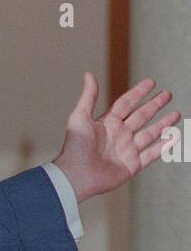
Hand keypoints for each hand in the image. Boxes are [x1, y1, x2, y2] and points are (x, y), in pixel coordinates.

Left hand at [52, 72, 178, 202]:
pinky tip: (175, 137)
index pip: (126, 103)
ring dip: (163, 124)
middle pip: (141, 116)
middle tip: (167, 94)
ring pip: (150, 134)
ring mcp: (126, 151)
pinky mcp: (131, 166)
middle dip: (154, 105)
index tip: (151, 82)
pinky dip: (164, 146)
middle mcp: (118, 135)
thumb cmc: (74, 147)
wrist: (75, 176)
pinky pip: (152, 154)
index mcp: (107, 123)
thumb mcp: (80, 117)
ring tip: (176, 114)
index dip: (138, 92)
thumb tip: (88, 74)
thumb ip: (89, 96)